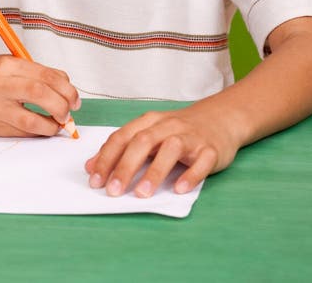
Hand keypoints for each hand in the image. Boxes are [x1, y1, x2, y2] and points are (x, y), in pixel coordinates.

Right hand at [0, 54, 80, 137]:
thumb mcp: (17, 64)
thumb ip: (42, 75)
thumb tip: (69, 93)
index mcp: (7, 65)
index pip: (45, 76)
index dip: (66, 89)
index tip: (74, 99)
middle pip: (38, 94)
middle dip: (61, 106)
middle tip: (68, 113)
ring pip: (29, 121)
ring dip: (51, 125)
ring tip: (57, 123)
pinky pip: (19, 133)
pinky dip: (36, 132)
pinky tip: (42, 127)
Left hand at [85, 103, 240, 197]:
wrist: (220, 118)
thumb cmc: (178, 130)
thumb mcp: (149, 134)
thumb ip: (122, 148)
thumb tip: (91, 166)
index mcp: (150, 122)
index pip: (123, 137)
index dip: (107, 157)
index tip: (94, 179)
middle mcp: (168, 126)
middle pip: (143, 142)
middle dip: (125, 166)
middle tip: (113, 191)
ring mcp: (191, 137)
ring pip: (171, 149)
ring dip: (155, 171)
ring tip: (142, 194)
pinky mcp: (210, 150)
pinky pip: (201, 162)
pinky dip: (190, 176)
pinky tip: (179, 189)